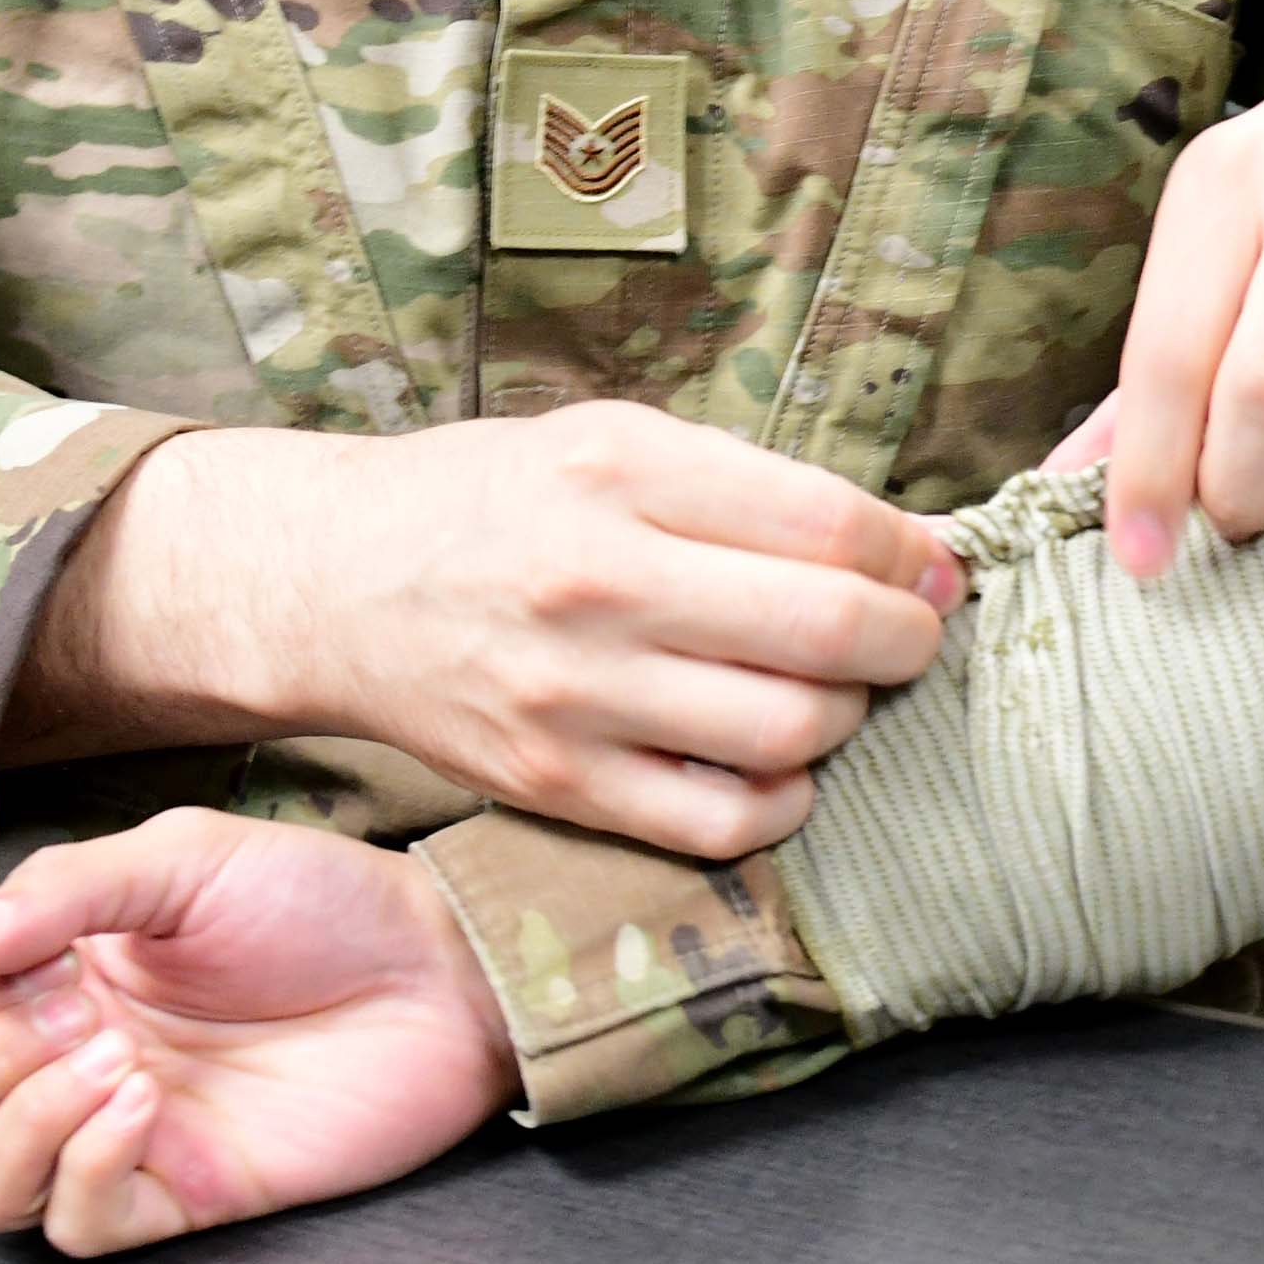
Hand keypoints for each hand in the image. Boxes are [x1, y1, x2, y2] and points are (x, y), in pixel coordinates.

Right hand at [0, 807, 501, 1252]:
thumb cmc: (319, 901)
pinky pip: (78, 1227)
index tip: (36, 961)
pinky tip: (144, 1105)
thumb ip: (62, 890)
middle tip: (70, 1018)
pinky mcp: (187, 1193)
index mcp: (51, 981)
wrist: (438, 967)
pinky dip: (85, 1169)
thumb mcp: (180, 859)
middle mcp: (66, 1066)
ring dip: (16, 1128)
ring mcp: (122, 1138)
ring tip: (114, 1062)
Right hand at [13, 407, 959, 859]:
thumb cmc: (494, 501)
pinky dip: (783, 802)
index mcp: (621, 470)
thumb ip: (752, 489)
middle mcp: (597, 580)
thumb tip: (909, 548)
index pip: (827, 523)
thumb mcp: (614, 442)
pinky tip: (776, 765)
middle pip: (828, 631)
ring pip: (789, 732)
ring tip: (832, 693)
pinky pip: (720, 822)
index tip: (930, 570)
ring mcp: (572, 693)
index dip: (911, 556)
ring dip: (847, 718)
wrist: (333, 582)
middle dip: (909, 640)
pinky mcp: (554, 784)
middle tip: (912, 638)